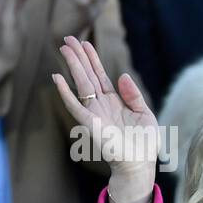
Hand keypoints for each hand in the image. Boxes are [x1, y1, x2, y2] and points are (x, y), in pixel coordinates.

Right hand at [52, 36, 157, 202]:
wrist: (140, 164)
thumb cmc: (144, 143)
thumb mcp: (144, 114)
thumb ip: (133, 95)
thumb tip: (122, 75)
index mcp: (114, 101)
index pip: (100, 76)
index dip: (92, 59)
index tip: (85, 43)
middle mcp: (102, 105)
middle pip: (87, 75)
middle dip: (79, 57)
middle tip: (68, 38)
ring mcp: (94, 113)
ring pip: (81, 84)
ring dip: (73, 66)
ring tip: (64, 48)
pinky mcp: (90, 124)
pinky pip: (74, 105)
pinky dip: (65, 92)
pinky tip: (57, 78)